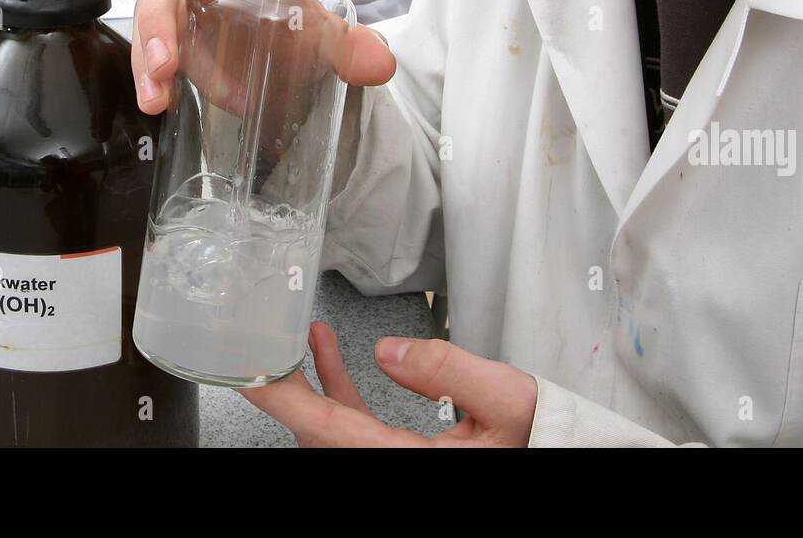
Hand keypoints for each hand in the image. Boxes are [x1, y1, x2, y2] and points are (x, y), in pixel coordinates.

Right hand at [131, 0, 395, 113]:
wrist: (285, 37)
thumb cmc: (295, 13)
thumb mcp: (322, 30)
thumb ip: (350, 44)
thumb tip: (381, 65)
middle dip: (161, 19)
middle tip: (165, 62)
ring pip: (152, 12)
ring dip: (148, 54)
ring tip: (156, 96)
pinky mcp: (169, 29)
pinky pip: (151, 44)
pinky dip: (150, 75)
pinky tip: (157, 103)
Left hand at [238, 321, 538, 447]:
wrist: (553, 452)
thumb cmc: (536, 437)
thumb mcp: (505, 398)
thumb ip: (448, 371)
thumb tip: (390, 349)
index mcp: (406, 461)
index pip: (327, 429)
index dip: (283, 400)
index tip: (249, 376)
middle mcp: (390, 465)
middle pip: (318, 432)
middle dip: (288, 386)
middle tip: (264, 345)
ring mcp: (391, 461)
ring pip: (333, 428)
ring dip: (314, 383)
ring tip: (306, 338)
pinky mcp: (399, 455)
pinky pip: (353, 426)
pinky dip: (340, 392)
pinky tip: (338, 361)